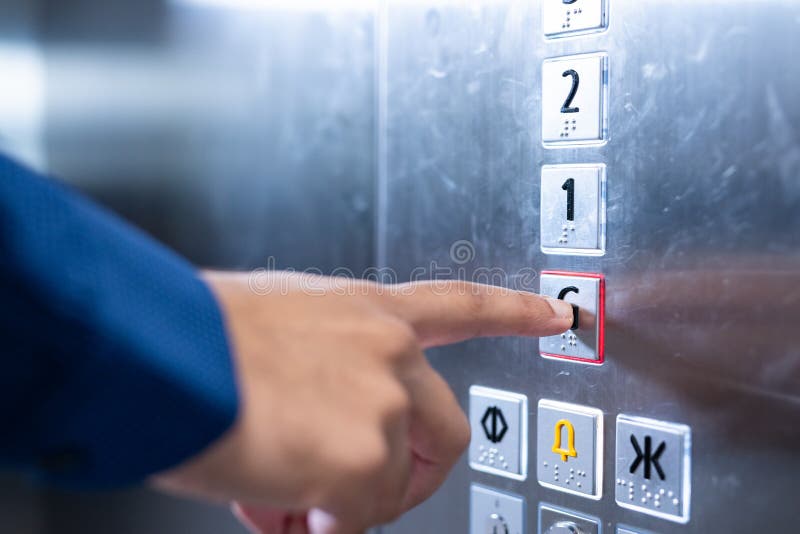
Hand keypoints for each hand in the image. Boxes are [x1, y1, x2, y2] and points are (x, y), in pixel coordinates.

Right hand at [153, 272, 573, 533]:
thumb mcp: (277, 322)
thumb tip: (320, 423)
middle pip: (448, 428)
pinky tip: (277, 503)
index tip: (559, 315)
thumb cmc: (199, 332)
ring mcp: (384, 402)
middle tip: (368, 493)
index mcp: (366, 309)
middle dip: (414, 474)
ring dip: (341, 502)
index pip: (460, 305)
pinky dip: (319, 524)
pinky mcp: (366, 456)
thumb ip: (323, 366)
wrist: (162, 350)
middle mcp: (387, 350)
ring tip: (284, 495)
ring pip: (391, 482)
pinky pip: (357, 517)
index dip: (514, 311)